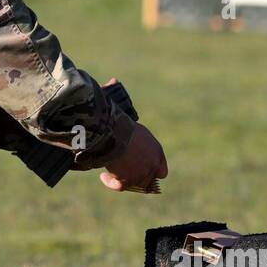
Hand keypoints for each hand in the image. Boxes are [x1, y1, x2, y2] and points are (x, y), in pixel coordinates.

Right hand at [99, 78, 166, 192]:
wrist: (113, 132)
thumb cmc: (118, 121)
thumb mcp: (125, 114)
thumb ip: (122, 105)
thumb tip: (112, 80)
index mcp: (156, 151)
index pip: (162, 170)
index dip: (151, 171)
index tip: (138, 167)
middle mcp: (152, 164)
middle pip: (148, 181)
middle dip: (135, 177)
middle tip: (122, 172)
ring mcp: (141, 173)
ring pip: (133, 185)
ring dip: (121, 180)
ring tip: (109, 171)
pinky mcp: (127, 180)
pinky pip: (120, 187)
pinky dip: (111, 182)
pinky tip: (104, 175)